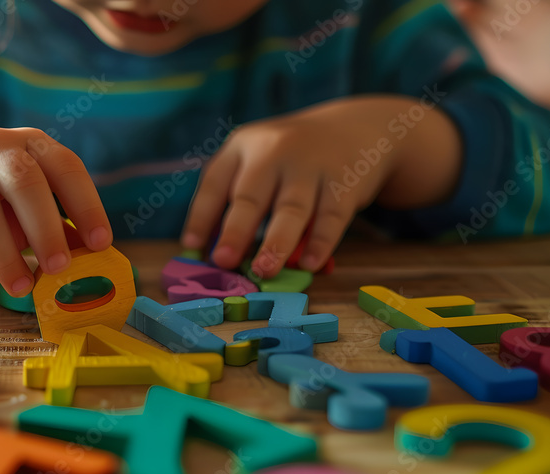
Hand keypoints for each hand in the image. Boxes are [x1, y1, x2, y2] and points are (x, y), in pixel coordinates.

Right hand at [0, 128, 111, 297]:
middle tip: (59, 269)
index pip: (65, 167)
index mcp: (29, 144)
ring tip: (21, 287)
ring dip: (2, 254)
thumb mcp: (26, 205)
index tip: (100, 244)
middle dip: (44, 229)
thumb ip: (57, 227)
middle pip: (23, 182)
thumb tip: (93, 263)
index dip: (86, 205)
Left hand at [180, 96, 461, 277]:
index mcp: (242, 146)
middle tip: (223, 261)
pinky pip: (330, 217)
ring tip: (264, 270)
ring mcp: (310, 165)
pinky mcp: (344, 181)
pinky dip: (320, 243)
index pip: (214, 182)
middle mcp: (273, 151)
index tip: (192, 248)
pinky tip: (309, 265)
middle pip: (251, 195)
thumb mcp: (260, 161)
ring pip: (291, 208)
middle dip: (235, 230)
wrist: (357, 128)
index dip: (201, 217)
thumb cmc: (293, 159)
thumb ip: (238, 200)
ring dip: (277, 242)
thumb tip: (211, 254)